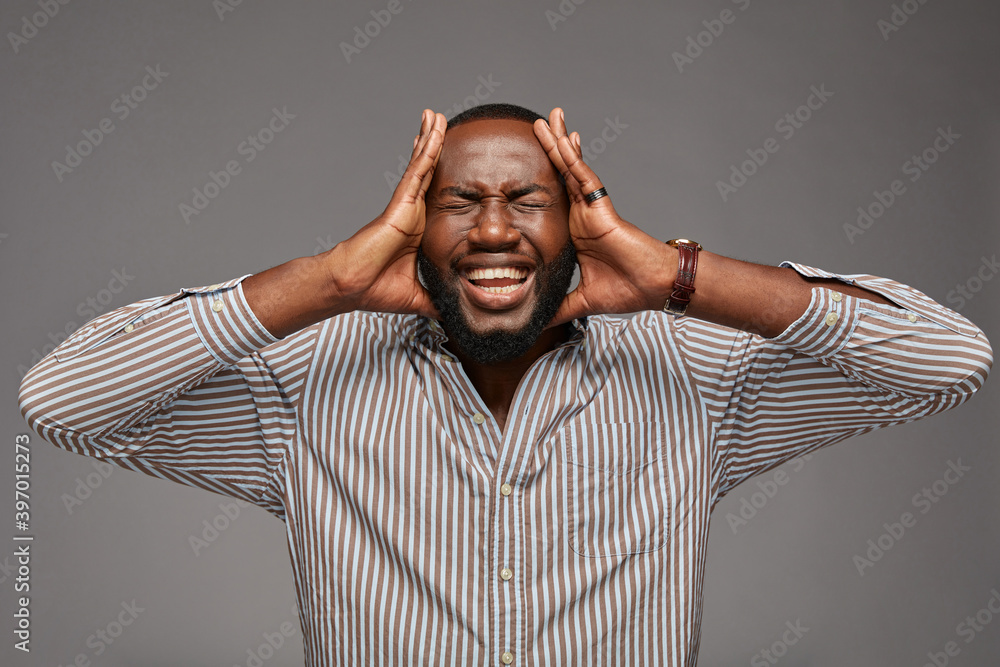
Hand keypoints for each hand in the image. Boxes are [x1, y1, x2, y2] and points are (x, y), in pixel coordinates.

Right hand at [326, 109, 445, 317]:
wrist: (354, 287)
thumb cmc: (376, 290)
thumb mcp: (418, 297)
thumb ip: (435, 301)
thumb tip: (450, 315)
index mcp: (416, 229)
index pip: (432, 194)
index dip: (438, 173)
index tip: (448, 157)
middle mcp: (411, 213)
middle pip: (426, 172)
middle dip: (432, 146)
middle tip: (441, 121)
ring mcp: (405, 205)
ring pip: (423, 165)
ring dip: (431, 138)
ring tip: (438, 115)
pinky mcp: (402, 204)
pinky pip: (419, 170)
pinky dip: (428, 148)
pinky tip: (435, 128)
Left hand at [533, 108, 674, 325]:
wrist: (651, 288)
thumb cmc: (626, 290)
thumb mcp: (580, 301)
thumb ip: (558, 307)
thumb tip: (536, 321)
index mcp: (576, 231)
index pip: (554, 197)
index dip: (541, 178)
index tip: (523, 162)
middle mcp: (582, 215)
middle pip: (561, 174)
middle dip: (549, 148)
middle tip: (534, 124)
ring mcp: (592, 208)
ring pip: (571, 169)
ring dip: (558, 143)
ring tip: (546, 118)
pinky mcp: (601, 208)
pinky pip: (584, 178)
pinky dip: (573, 158)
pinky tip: (564, 138)